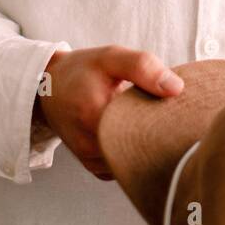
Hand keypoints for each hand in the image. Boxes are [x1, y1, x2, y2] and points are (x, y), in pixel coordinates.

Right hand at [36, 45, 183, 180]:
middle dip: (156, 131)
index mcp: (96, 116)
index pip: (147, 128)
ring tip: (143, 117)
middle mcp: (92, 146)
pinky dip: (132, 149)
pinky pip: (123, 164)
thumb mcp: (110, 57)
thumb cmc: (82, 69)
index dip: (164, 116)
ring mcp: (93, 161)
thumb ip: (143, 67)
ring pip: (133, 159)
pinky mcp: (94, 167)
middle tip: (161, 111)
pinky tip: (132, 130)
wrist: (47, 88)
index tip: (171, 103)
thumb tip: (177, 89)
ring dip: (144, 141)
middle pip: (143, 148)